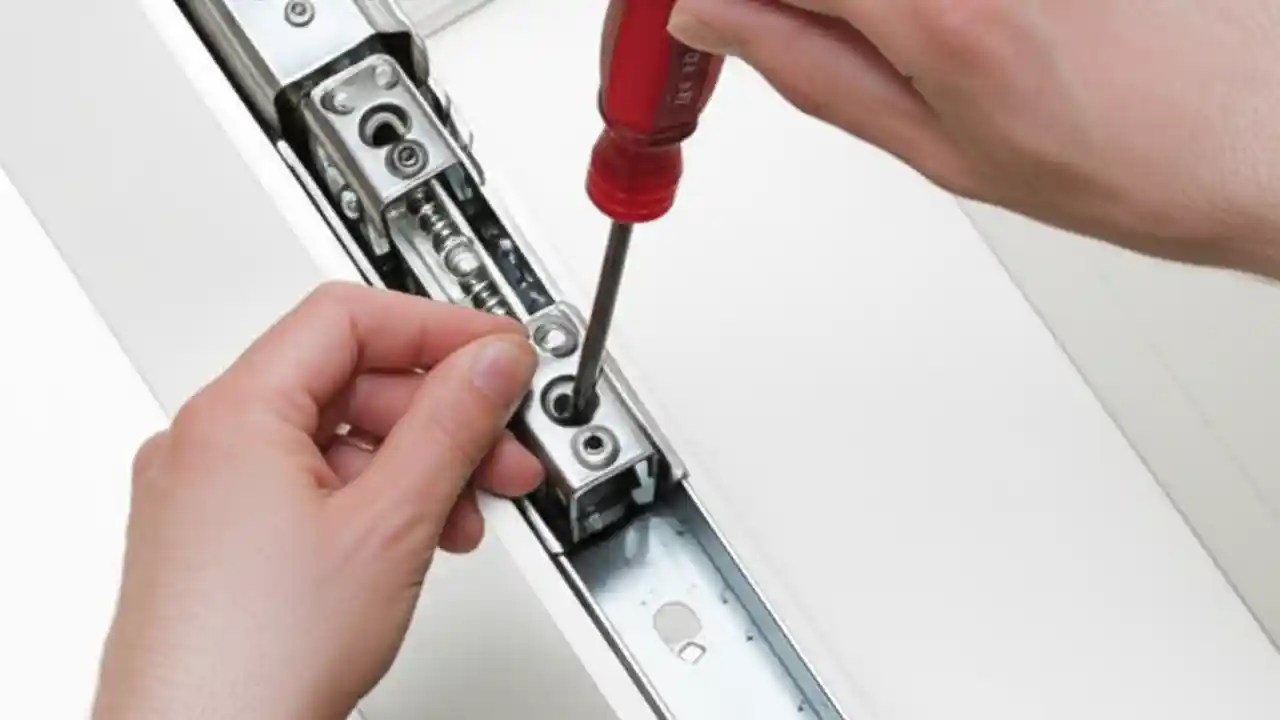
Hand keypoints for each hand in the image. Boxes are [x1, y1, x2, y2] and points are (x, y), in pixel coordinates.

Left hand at [93, 283, 541, 719]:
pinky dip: (375, 503)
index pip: (348, 319)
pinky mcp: (219, 542)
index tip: (499, 353)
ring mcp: (207, 496)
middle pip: (349, 383)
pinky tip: (417, 540)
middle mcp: (207, 444)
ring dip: (416, 466)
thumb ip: (451, 426)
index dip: (437, 327)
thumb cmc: (256, 663)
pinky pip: (310, 489)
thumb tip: (491, 359)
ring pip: (336, 441)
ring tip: (466, 515)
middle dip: (441, 415)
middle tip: (504, 450)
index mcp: (233, 416)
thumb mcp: (389, 524)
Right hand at [670, 0, 1279, 277]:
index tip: (695, 20)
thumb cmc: (1125, 160)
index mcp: (929, 7)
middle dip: (762, 2)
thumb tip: (718, 19)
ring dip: (840, 7)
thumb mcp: (938, 149)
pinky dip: (888, 5)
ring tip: (852, 31)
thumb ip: (812, 71)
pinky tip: (927, 29)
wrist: (1260, 129)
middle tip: (774, 30)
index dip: (702, 0)